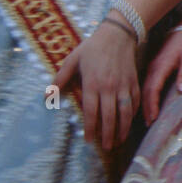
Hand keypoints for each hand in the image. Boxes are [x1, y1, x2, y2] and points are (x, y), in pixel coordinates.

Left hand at [52, 19, 140, 149]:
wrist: (118, 34)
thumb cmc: (93, 47)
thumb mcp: (72, 60)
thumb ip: (60, 79)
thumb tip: (46, 96)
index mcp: (92, 84)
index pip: (91, 112)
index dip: (90, 128)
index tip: (88, 140)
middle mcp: (109, 88)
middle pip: (110, 117)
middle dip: (107, 135)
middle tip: (105, 147)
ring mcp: (124, 86)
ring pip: (125, 113)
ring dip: (122, 129)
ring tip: (118, 141)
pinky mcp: (134, 83)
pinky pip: (135, 103)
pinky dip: (133, 116)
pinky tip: (129, 124)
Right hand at [143, 29, 181, 123]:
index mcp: (160, 66)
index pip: (153, 89)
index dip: (152, 104)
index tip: (153, 118)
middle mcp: (153, 68)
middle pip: (145, 91)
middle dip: (146, 108)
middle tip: (148, 124)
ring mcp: (152, 67)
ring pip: (144, 88)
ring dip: (145, 103)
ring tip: (147, 119)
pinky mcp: (153, 67)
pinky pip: (147, 84)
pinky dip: (146, 96)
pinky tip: (148, 104)